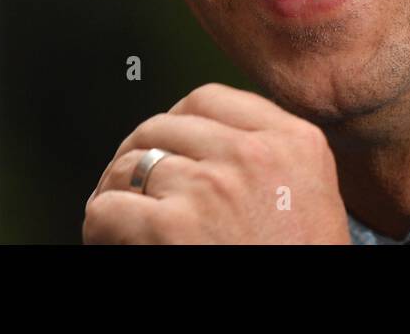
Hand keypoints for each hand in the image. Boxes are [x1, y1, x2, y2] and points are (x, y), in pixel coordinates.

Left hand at [83, 83, 350, 243]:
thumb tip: (210, 138)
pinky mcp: (172, 227)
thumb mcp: (311, 189)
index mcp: (292, 141)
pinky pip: (107, 209)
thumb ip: (272, 152)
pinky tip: (109, 237)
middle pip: (163, 126)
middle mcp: (252, 155)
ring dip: (115, 189)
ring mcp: (210, 187)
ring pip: (130, 165)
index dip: (176, 120)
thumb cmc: (305, 256)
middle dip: (139, 152)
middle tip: (131, 179)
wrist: (306, 309)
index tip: (168, 142)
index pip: (209, 100)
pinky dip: (99, 225)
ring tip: (117, 213)